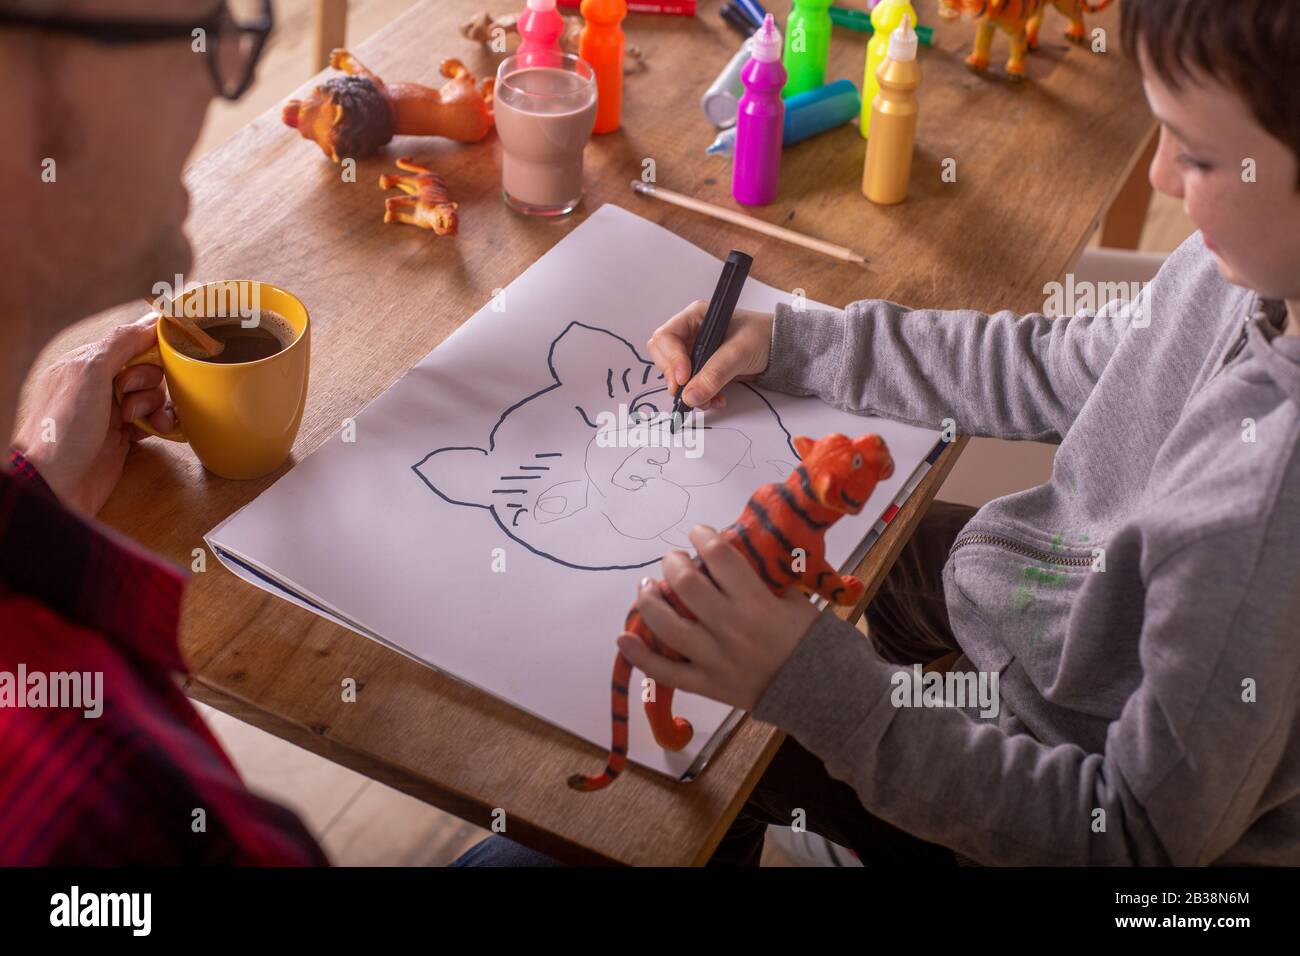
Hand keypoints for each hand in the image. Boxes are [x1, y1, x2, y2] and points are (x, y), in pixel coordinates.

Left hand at [13, 316, 175, 516]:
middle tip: (128, 397)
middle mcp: (100, 384)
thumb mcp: (89, 374)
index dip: (153, 344)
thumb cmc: (62, 429)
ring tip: (138, 421)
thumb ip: (120, 343)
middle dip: (150, 382)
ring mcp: (112, 411)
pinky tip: (156, 431)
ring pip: (155, 395)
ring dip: (155, 405)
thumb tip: (151, 321)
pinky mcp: (125, 436)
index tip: (173, 350)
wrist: (55, 485)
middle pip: (149, 368)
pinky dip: (160, 423)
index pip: (131, 340)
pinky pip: (155, 420)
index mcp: (87, 362)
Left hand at [616, 525, 820, 710]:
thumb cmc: (809, 641)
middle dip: (672, 563)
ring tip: (647, 587)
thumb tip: (727, 555)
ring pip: (667, 624)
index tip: (698, 532)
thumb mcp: (795, 599)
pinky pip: (665, 671)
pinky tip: (624, 636)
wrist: (821, 693)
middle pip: (686, 584)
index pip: (719, 556)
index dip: (703, 536)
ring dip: (649, 599)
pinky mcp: (706, 685)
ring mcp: (715, 659)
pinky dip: (639, 654)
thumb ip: (763, 578)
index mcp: (757, 602)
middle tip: (672, 559)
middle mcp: (731, 628)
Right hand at [646, 301, 773, 411]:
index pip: (665, 338)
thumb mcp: (738, 353)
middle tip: (690, 393)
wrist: (781, 348)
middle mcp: (690, 333)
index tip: (683, 379)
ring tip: (712, 400)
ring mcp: (695, 352)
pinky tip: (717, 400)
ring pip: (675, 376)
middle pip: (663, 357)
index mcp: (694, 317)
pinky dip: (700, 397)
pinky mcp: (702, 369)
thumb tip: (689, 396)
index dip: (670, 360)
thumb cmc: (762, 337)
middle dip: (676, 379)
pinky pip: (689, 386)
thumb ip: (714, 374)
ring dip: (690, 392)